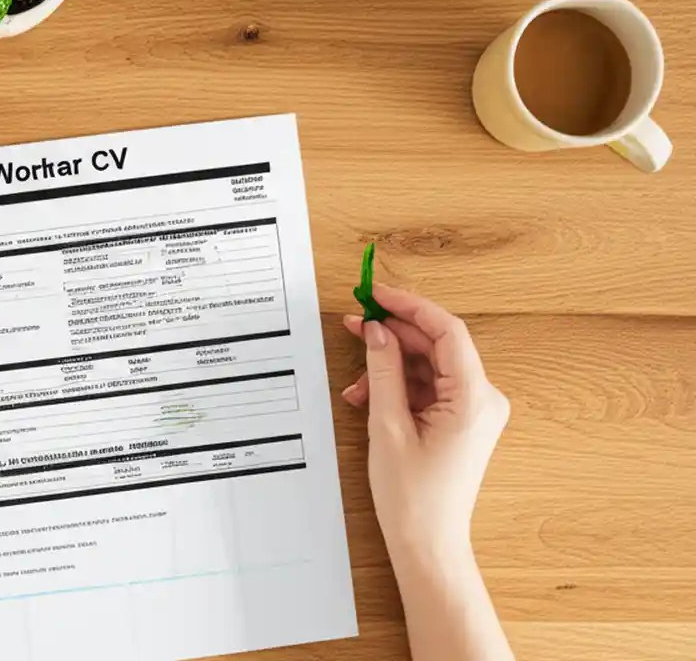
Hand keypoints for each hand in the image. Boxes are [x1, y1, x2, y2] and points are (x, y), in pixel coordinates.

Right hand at [340, 285, 509, 562]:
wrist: (427, 544)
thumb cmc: (413, 497)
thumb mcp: (388, 425)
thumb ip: (382, 371)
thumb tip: (378, 331)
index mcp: (475, 398)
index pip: (447, 331)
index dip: (411, 306)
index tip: (378, 294)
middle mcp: (483, 399)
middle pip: (437, 346)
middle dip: (394, 334)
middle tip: (356, 323)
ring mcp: (474, 411)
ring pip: (429, 367)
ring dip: (390, 366)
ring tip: (355, 379)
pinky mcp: (461, 421)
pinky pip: (429, 388)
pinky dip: (398, 386)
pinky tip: (367, 396)